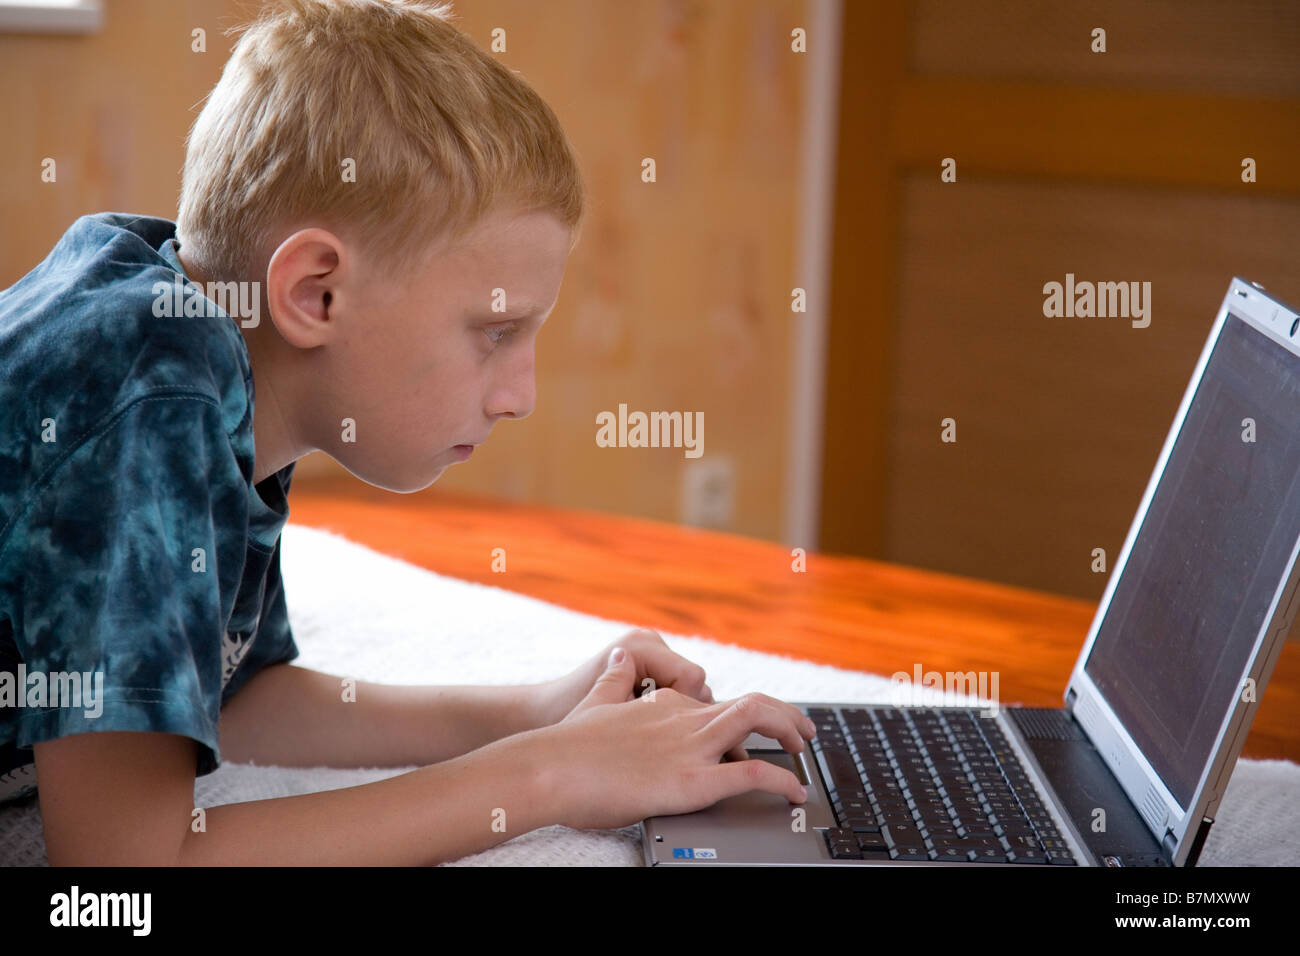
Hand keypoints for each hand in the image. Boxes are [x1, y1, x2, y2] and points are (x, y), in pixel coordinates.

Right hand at [537, 647, 817, 829]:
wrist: (548, 767)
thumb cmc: (564, 746)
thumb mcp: (595, 701)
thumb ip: (613, 681)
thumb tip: (617, 660)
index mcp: (664, 704)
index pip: (716, 703)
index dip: (741, 718)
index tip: (752, 731)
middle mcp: (684, 717)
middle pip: (751, 702)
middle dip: (783, 715)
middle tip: (801, 731)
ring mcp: (691, 746)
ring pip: (759, 720)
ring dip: (790, 732)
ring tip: (804, 750)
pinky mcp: (693, 779)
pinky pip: (753, 774)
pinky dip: (782, 781)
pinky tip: (794, 792)